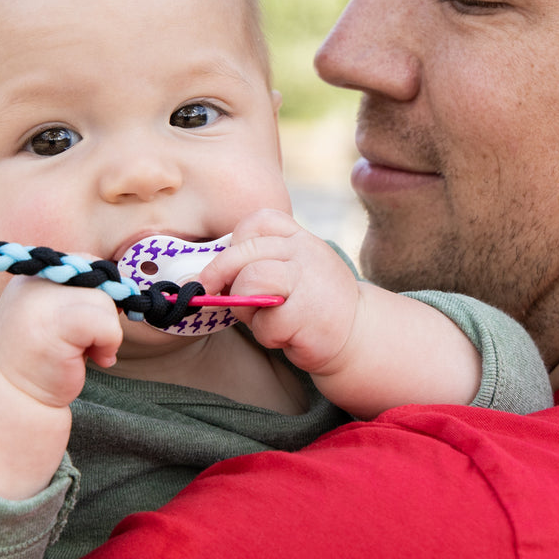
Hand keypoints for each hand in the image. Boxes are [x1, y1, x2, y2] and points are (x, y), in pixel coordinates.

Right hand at [0, 276, 122, 498]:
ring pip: (106, 301)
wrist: (13, 398)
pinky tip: (97, 359)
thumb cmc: (40, 358)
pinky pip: (107, 324)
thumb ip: (77, 294)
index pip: (85, 265)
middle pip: (98, 280)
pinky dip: (111, 343)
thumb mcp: (52, 313)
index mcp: (32, 274)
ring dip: (108, 332)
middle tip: (85, 343)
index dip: (98, 293)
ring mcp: (44, 300)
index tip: (86, 323)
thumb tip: (123, 287)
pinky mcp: (59, 324)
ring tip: (85, 352)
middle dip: (103, 313)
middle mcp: (35, 280)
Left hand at [198, 209, 362, 376]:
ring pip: (251, 281)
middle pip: (246, 252)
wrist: (358, 334)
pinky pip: (266, 323)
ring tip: (263, 318)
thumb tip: (200, 279)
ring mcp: (310, 281)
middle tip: (207, 292)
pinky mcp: (309, 315)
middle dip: (218, 273)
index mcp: (299, 238)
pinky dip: (267, 335)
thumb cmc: (310, 304)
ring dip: (244, 307)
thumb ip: (255, 266)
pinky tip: (285, 336)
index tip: (225, 267)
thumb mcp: (290, 272)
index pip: (258, 222)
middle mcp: (306, 252)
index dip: (233, 244)